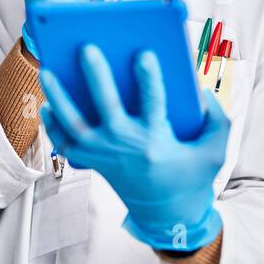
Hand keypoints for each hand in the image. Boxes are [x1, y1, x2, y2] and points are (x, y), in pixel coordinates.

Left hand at [39, 44, 228, 251]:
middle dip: (96, 76)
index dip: (149, 78)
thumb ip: (217, 117)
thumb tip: (201, 87)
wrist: (168, 215)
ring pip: (74, 123)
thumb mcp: (215, 151)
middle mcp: (126, 146)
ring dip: (58, 97)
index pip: (153, 103)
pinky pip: (66, 144)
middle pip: (107, 106)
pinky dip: (54, 126)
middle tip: (86, 48)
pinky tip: (47, 105)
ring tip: (46, 70)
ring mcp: (105, 155)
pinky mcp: (94, 163)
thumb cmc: (191, 176)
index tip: (144, 53)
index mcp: (157, 140)